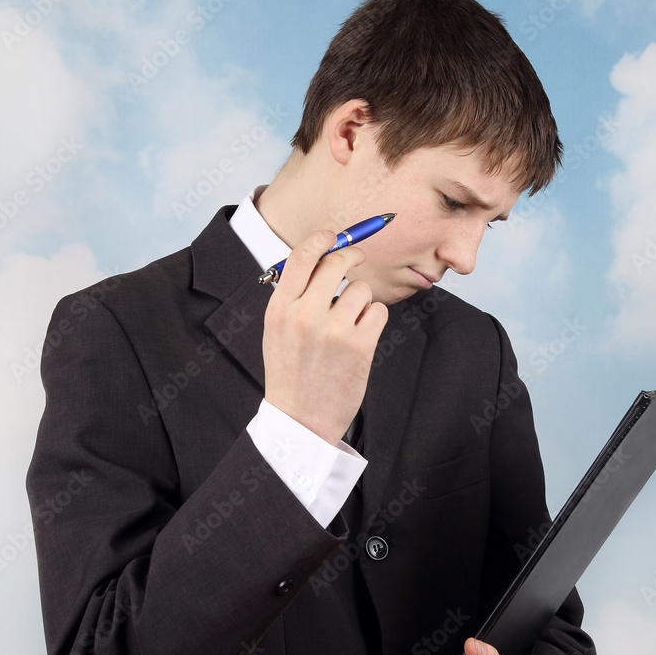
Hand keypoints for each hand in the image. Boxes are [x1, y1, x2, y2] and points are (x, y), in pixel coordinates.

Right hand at [263, 229, 387, 444]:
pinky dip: (373, 320)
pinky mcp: (360, 345)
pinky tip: (361, 337)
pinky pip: (377, 312)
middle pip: (337, 264)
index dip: (321, 239)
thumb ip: (294, 295)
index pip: (301, 257)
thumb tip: (322, 257)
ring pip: (361, 290)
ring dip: (361, 301)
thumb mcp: (278, 330)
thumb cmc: (292, 372)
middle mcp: (305, 315)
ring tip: (349, 323)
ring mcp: (334, 330)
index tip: (333, 236)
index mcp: (280, 309)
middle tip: (357, 259)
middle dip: (352, 256)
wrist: (301, 419)